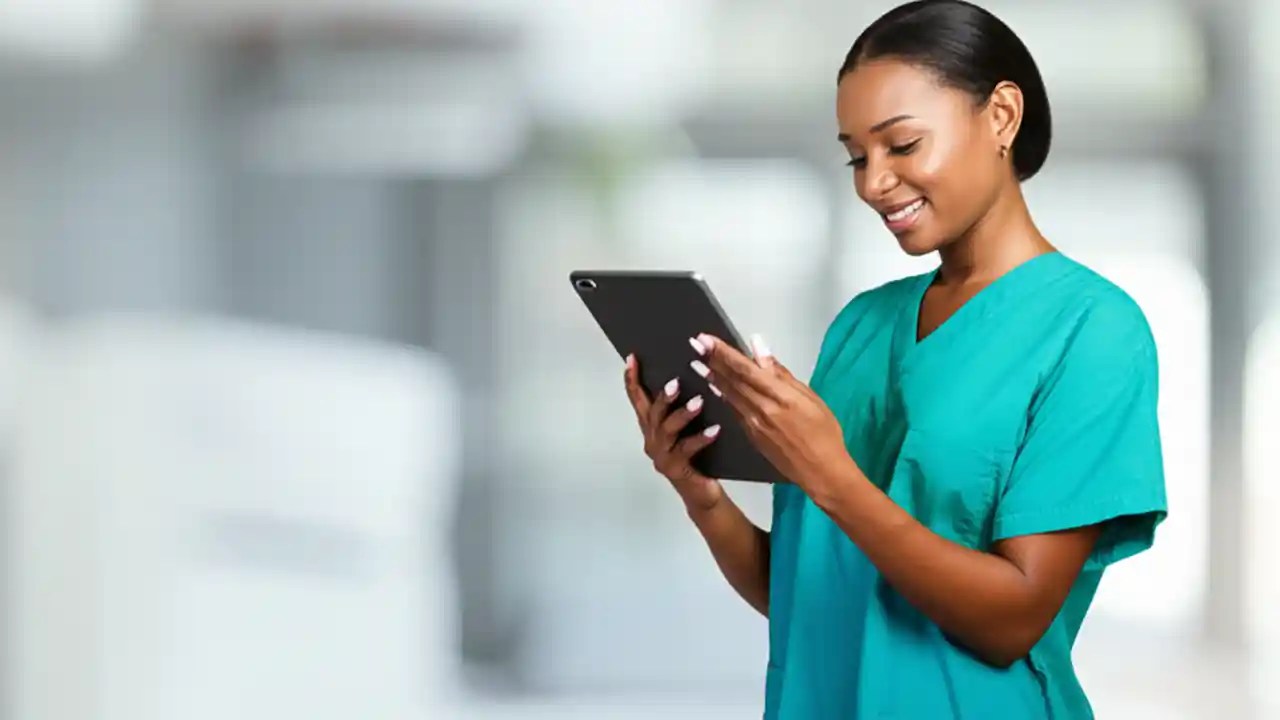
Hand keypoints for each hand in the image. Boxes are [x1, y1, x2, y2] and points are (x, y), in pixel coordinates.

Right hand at [622, 353, 725, 512]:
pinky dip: (700, 438)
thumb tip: (699, 372)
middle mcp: (652, 439)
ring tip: (698, 402)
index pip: (638, 398)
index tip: (633, 358)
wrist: (703, 492)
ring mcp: (661, 455)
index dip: (633, 378)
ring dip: (682, 414)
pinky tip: (714, 429)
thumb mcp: (690, 426)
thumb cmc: (698, 455)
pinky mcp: (674, 469)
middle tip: (675, 382)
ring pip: (666, 430)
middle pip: (651, 413)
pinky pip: (686, 450)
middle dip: (662, 396)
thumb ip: (688, 404)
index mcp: (653, 426)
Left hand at [689, 333, 854, 490]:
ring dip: (711, 378)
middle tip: (695, 345)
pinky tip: (714, 387)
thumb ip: (781, 374)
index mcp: (780, 397)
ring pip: (728, 396)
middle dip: (711, 361)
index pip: (745, 369)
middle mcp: (762, 410)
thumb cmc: (824, 433)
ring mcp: (753, 424)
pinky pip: (733, 410)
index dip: (723, 353)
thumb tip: (760, 349)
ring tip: (696, 363)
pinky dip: (722, 396)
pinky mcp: (751, 436)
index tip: (706, 339)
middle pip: (732, 381)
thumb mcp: (810, 398)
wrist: (820, 472)